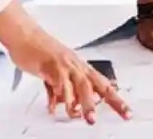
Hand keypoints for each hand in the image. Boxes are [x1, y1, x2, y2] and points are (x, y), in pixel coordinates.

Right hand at [0, 0, 130, 124]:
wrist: (25, 35)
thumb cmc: (41, 52)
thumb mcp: (57, 73)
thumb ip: (65, 90)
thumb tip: (70, 105)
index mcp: (81, 67)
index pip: (103, 85)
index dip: (117, 99)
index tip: (127, 113)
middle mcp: (76, 66)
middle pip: (98, 85)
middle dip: (111, 101)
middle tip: (120, 115)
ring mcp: (64, 65)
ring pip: (80, 85)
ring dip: (85, 103)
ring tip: (87, 118)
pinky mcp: (50, 65)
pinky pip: (58, 82)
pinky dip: (57, 96)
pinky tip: (54, 107)